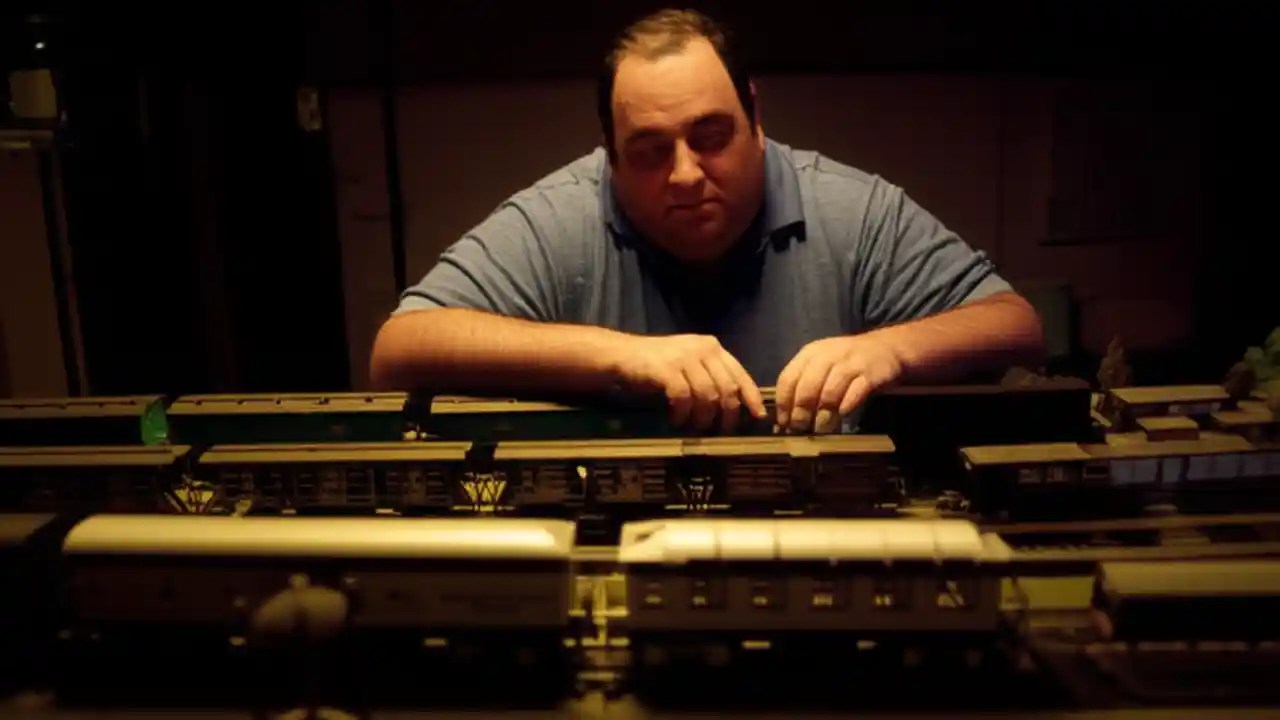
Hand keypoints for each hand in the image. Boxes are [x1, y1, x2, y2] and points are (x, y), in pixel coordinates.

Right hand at [610, 334, 767, 432]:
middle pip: (727, 388)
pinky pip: (684, 398)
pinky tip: (675, 420)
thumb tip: (735, 407)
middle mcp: (702, 349)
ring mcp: (685, 357)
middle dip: (727, 415)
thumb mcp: (690, 363)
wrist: (624, 354)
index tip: (758, 416)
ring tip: (694, 427)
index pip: (740, 373)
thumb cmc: (658, 364)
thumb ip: (711, 376)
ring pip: (708, 395)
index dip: (751, 397)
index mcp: (712, 347)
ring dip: (702, 418)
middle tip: (720, 431)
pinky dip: (682, 414)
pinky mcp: (667, 369)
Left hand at [775, 334, 902, 432]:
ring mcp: (849, 364)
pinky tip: (842, 416)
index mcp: (810, 353)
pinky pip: (854, 395)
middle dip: (801, 414)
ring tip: (820, 431)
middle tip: (800, 430)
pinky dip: (845, 408)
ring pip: (829, 394)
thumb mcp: (822, 365)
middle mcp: (827, 356)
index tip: (783, 424)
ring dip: (822, 417)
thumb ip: (805, 385)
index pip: (788, 379)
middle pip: (807, 389)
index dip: (783, 404)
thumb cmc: (846, 362)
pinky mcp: (870, 374)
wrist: (885, 347)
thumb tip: (786, 419)